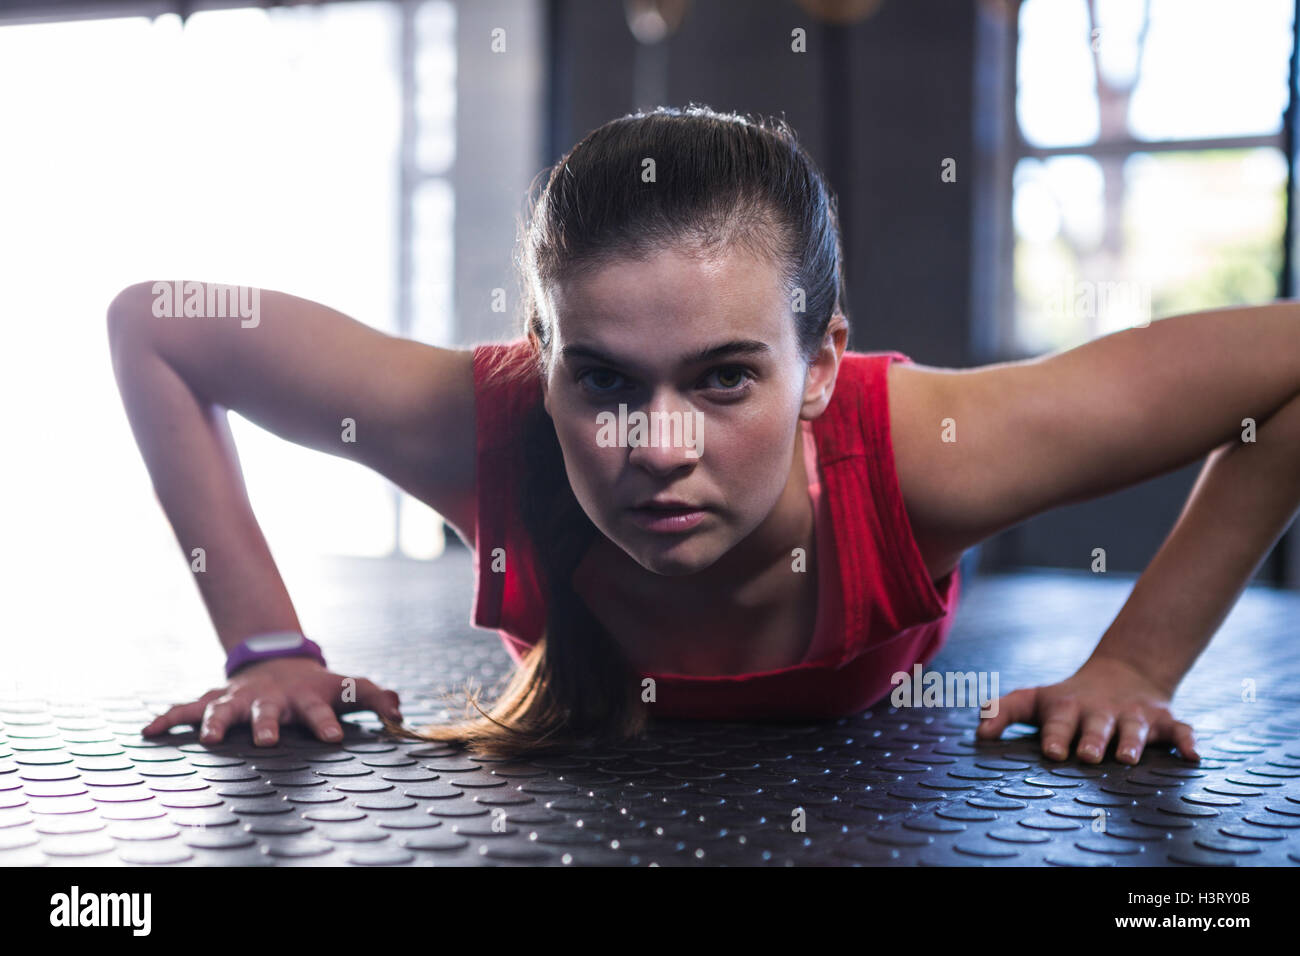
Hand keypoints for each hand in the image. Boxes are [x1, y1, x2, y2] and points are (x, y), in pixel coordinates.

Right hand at [140, 657, 402, 745]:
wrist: (279, 663)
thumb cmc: (318, 686)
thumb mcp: (348, 688)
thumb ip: (376, 697)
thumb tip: (400, 713)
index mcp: (305, 700)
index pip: (321, 712)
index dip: (328, 723)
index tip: (334, 736)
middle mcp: (270, 701)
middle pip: (269, 713)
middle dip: (268, 726)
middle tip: (268, 739)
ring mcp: (240, 700)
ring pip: (225, 710)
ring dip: (217, 723)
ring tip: (211, 739)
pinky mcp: (215, 702)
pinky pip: (187, 709)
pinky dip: (168, 718)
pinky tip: (149, 730)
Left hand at [975, 655, 1199, 763]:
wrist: (1121, 674)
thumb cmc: (1066, 699)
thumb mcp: (1033, 700)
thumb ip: (1003, 711)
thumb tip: (978, 733)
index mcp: (1068, 708)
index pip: (1058, 723)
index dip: (1056, 736)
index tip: (1052, 751)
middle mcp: (1101, 713)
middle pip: (1096, 728)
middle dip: (1092, 741)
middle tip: (1088, 755)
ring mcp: (1132, 717)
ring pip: (1134, 731)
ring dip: (1131, 743)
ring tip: (1127, 758)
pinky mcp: (1162, 721)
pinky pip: (1180, 730)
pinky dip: (1187, 740)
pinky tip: (1193, 756)